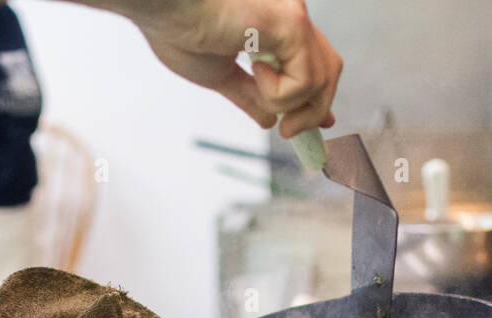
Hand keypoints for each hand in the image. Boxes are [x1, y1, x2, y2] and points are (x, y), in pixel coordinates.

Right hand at [96, 0, 342, 136]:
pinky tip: (253, 69)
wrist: (163, 9)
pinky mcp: (292, 23)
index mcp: (273, 28)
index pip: (313, 64)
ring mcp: (293, 19)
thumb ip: (248, 96)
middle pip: (329, 71)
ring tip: (256, 88)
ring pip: (321, 80)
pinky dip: (281, 93)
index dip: (318, 97)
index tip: (319, 125)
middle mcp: (289, 18)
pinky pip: (306, 79)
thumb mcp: (220, 76)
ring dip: (289, 104)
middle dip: (314, 109)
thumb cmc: (179, 31)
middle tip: (287, 132)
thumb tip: (270, 120)